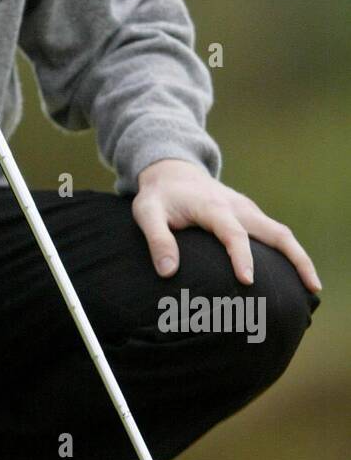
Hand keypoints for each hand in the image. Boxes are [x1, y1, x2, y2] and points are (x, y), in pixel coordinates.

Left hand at [132, 158, 321, 293]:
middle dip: (296, 259)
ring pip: (281, 233)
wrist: (172, 171)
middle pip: (276, 232)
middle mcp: (238, 208)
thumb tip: (168, 272)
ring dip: (299, 257)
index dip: (240, 257)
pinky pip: (275, 234)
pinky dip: (289, 253)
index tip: (246, 281)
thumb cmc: (159, 196)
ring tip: (312, 288)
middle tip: (311, 288)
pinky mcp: (250, 216)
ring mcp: (248, 211)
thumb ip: (157, 239)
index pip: (233, 233)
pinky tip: (293, 276)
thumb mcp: (147, 213)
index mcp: (213, 207)